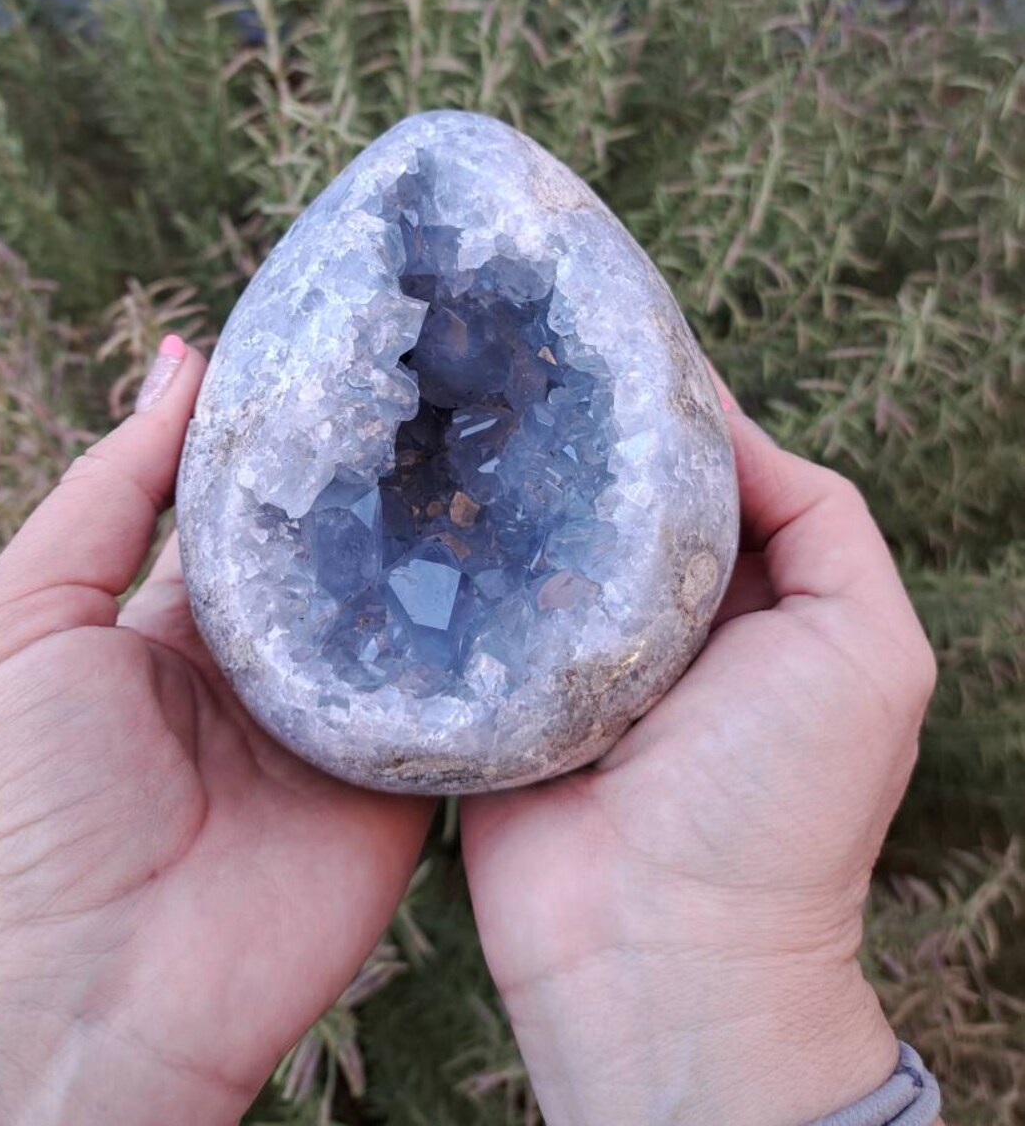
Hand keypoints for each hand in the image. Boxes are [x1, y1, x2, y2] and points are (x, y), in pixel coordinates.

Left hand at [0, 337, 431, 1125]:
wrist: (78, 998)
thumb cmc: (13, 804)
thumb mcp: (24, 620)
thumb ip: (108, 493)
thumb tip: (182, 358)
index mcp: (179, 623)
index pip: (256, 507)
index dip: (299, 434)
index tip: (359, 345)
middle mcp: (270, 666)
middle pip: (344, 552)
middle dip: (389, 480)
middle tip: (455, 379)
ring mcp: (340, 723)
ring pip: (411, 613)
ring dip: (449, 548)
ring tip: (509, 442)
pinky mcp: (399, 783)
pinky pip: (455, 698)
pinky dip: (485, 642)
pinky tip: (534, 555)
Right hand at [461, 373, 936, 1125]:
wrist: (660, 956)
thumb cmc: (784, 808)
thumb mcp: (871, 646)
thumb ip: (825, 520)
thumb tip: (727, 422)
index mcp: (748, 593)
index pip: (704, 467)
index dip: (667, 403)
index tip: (611, 334)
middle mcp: (657, 615)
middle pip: (610, 491)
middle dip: (576, 431)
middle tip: (514, 352)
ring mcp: (566, 649)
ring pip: (532, 533)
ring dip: (506, 484)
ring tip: (455, 399)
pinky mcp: (490, 684)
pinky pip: (467, 600)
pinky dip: (453, 554)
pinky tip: (418, 488)